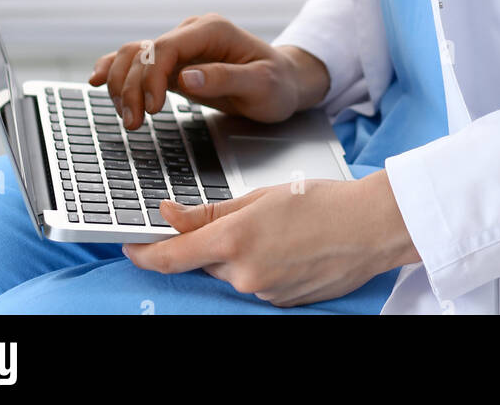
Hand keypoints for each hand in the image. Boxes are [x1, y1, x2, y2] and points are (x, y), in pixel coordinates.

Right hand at [88, 13, 330, 128]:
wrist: (284, 82)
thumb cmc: (277, 84)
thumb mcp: (261, 85)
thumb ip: (225, 79)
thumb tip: (185, 78)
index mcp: (212, 30)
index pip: (166, 47)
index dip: (151, 76)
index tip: (151, 109)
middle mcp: (192, 32)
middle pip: (143, 51)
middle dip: (130, 87)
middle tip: (134, 123)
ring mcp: (181, 46)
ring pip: (133, 55)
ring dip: (120, 84)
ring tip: (127, 118)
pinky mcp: (174, 63)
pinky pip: (137, 62)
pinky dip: (115, 71)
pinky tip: (97, 81)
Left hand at [121, 170, 421, 306]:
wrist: (369, 228)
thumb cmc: (321, 201)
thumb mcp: (259, 195)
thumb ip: (209, 211)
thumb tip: (169, 215)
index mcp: (234, 240)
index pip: (172, 256)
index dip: (145, 254)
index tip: (130, 247)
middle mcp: (244, 274)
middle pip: (205, 261)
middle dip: (211, 243)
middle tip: (243, 219)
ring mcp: (262, 294)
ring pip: (231, 272)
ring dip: (240, 253)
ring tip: (278, 229)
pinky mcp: (280, 304)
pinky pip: (254, 284)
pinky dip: (260, 265)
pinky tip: (287, 247)